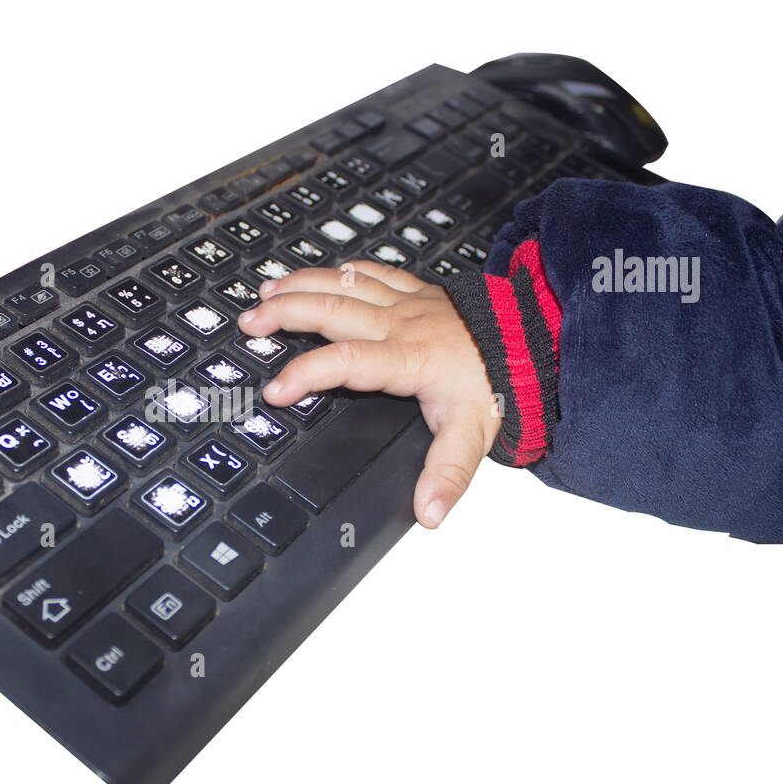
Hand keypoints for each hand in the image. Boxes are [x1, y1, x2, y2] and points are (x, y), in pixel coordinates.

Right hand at [237, 261, 499, 527]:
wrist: (533, 341)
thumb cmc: (498, 384)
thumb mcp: (474, 435)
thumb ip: (447, 475)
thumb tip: (428, 512)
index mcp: (406, 359)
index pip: (345, 361)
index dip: (306, 374)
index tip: (275, 391)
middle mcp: (399, 324)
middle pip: (331, 309)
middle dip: (285, 313)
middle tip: (249, 323)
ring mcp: (406, 303)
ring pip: (343, 283)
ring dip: (301, 285)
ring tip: (265, 291)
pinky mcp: (415, 291)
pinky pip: (371, 271)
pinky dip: (340, 270)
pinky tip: (319, 273)